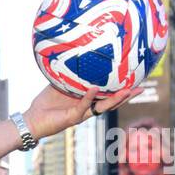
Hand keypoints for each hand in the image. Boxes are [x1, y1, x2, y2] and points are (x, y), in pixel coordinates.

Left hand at [23, 84, 142, 140]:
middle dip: (127, 96)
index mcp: (87, 101)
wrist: (32, 120)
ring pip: (102, 108)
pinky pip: (83, 106)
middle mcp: (87, 109)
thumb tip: (74, 54)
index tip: (136, 79)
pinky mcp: (71, 118)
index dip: (121, 88)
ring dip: (115, 100)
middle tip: (142, 88)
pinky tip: (94, 88)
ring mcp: (81, 114)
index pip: (108, 94)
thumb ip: (68, 74)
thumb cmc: (45, 103)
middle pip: (112, 103)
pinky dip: (88, 97)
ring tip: (127, 91)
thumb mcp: (59, 84)